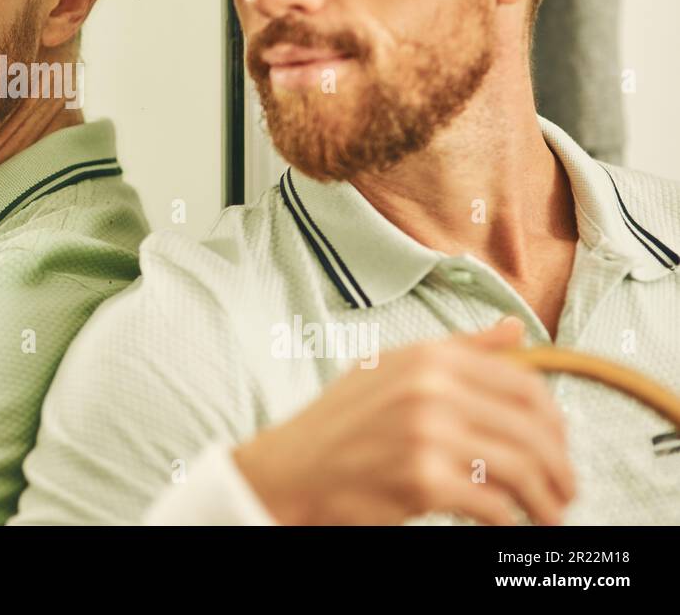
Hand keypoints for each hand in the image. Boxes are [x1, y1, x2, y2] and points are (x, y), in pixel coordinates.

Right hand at [232, 317, 575, 524]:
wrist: (291, 470)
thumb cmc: (342, 423)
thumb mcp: (393, 368)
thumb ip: (460, 350)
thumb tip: (517, 330)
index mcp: (429, 357)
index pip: (525, 384)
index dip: (554, 422)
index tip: (558, 447)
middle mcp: (430, 388)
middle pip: (532, 429)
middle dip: (559, 467)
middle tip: (564, 490)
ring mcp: (427, 434)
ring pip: (521, 470)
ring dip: (545, 500)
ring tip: (547, 514)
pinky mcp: (422, 480)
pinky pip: (494, 504)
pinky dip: (508, 520)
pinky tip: (504, 524)